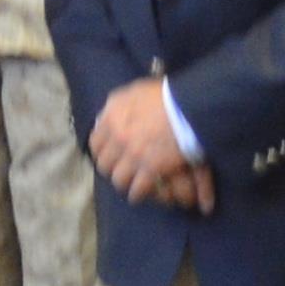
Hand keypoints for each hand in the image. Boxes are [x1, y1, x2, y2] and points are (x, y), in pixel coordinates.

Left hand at [85, 75, 207, 210]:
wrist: (189, 106)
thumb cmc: (168, 94)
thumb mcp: (137, 90)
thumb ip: (122, 102)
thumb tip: (113, 109)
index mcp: (112, 113)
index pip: (96, 140)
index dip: (102, 151)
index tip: (108, 155)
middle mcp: (117, 134)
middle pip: (104, 162)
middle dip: (111, 169)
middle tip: (119, 171)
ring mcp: (132, 153)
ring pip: (118, 178)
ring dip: (124, 182)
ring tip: (129, 185)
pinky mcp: (150, 168)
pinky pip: (137, 188)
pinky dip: (138, 194)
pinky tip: (139, 195)